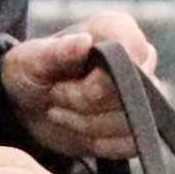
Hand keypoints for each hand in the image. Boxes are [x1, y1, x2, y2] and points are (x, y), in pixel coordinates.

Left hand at [0, 12, 158, 158]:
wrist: (30, 104)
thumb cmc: (32, 72)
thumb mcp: (31, 60)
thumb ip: (57, 51)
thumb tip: (83, 41)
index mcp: (117, 30)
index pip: (129, 60)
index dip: (96, 83)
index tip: (59, 85)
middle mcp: (140, 58)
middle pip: (128, 95)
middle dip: (83, 105)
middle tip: (55, 98)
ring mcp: (144, 92)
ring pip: (130, 122)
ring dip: (87, 126)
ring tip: (62, 111)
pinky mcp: (140, 122)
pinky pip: (130, 143)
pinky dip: (98, 143)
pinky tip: (77, 129)